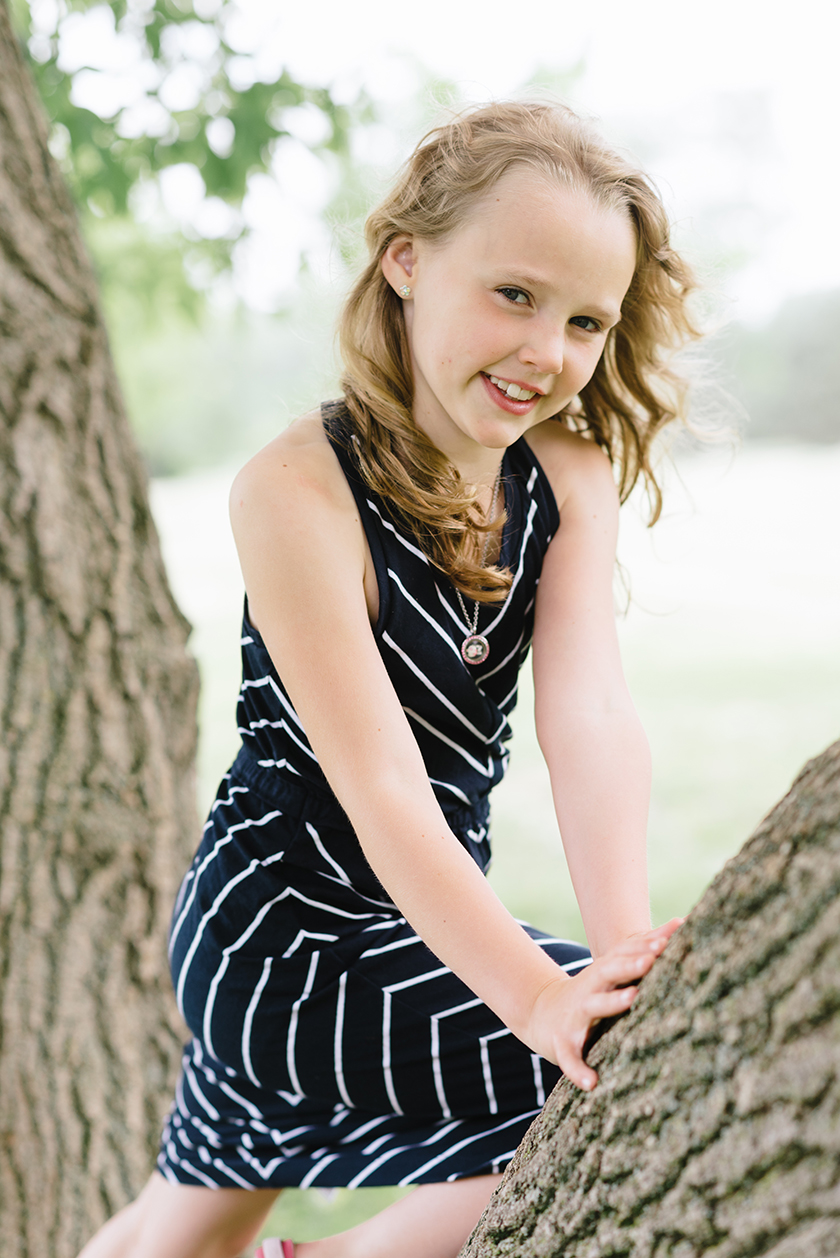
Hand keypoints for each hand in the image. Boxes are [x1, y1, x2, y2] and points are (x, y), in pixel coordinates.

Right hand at [521, 918, 682, 1091]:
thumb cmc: (593, 991)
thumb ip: (644, 949)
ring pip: (594, 1007)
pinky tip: (591, 1083)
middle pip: (610, 972)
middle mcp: (590, 989)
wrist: (542, 1014)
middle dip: (630, 965)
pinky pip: (570, 1058)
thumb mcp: (613, 970)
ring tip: (631, 999)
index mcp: (604, 973)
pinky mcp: (563, 1043)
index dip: (644, 945)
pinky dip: (578, 1070)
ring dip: (612, 1002)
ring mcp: (576, 1015)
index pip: (624, 953)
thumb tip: (681, 921)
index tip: (667, 937)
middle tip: (651, 959)